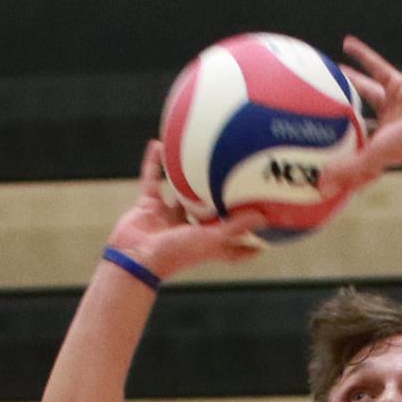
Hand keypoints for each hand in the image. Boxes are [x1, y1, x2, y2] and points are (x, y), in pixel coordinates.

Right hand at [106, 142, 266, 282]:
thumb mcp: (212, 239)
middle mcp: (188, 230)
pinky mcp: (148, 207)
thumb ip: (236, 226)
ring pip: (179, 193)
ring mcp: (167, 218)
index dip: (248, 239)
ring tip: (195, 156)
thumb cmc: (176, 254)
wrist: (138, 258)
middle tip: (233, 181)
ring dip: (184, 178)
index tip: (264, 228)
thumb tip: (264, 217)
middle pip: (207, 214)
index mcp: (206, 242)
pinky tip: (158, 144)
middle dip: (217, 201)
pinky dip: (153, 163)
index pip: (231, 243)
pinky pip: (151, 179)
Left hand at [321, 38, 401, 195]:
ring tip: (334, 70)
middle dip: (342, 113)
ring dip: (351, 80)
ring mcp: (393, 105)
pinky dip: (363, 56)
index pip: (353, 148)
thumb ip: (347, 171)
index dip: (338, 149)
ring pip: (366, 89)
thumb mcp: (373, 158)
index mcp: (378, 147)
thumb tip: (320, 188)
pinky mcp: (400, 85)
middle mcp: (385, 126)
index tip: (317, 148)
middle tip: (321, 104)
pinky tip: (347, 44)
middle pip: (357, 118)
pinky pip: (377, 67)